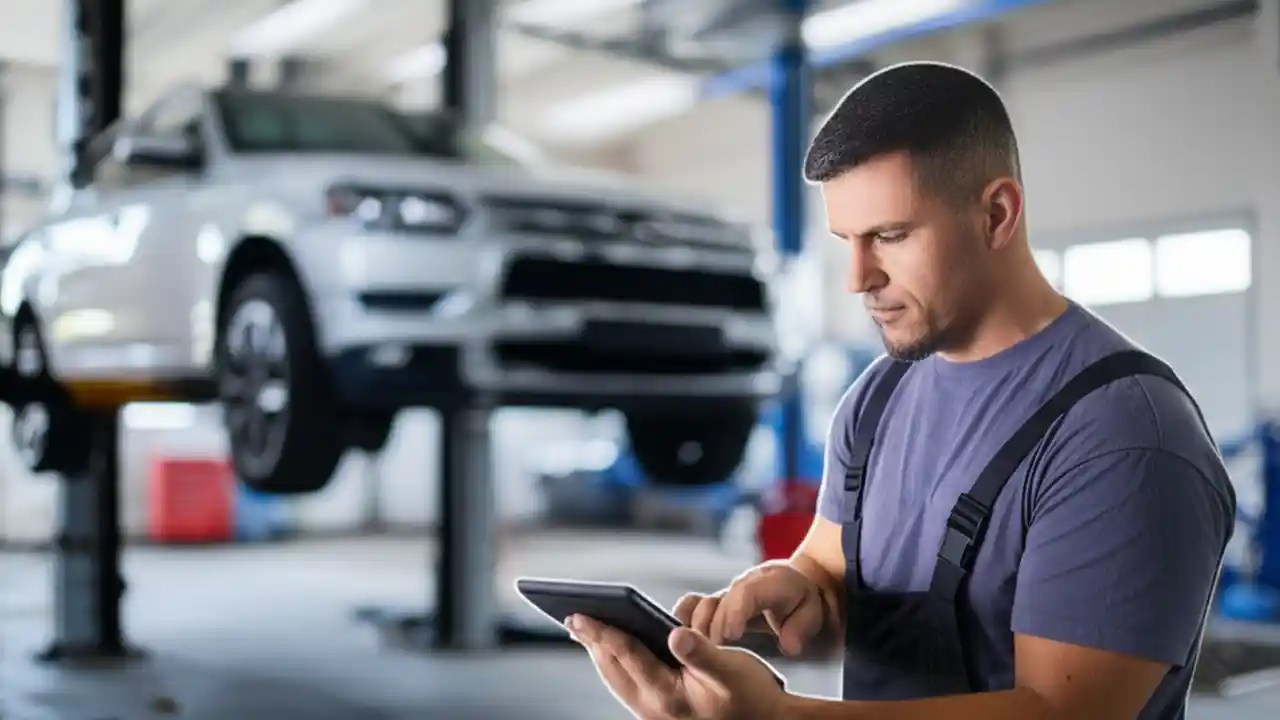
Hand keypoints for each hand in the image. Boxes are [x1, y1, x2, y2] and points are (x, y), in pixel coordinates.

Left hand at [567, 614, 786, 719]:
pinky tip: (614, 650)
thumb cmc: (751, 693)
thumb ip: (702, 653)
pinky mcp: (660, 712)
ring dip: (601, 653)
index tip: (579, 615)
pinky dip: (616, 663)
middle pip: (612, 669)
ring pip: (616, 679)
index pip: (626, 655)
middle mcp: (655, 708)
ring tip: (585, 631)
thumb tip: (674, 634)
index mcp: (668, 695)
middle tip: (573, 617)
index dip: (602, 632)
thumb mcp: (731, 670)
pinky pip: (628, 684)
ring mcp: (655, 713)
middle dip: (593, 642)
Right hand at [673, 562, 825, 656]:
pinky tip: (680, 644)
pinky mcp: (714, 605)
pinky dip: (684, 624)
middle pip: (718, 602)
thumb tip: (788, 646)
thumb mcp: (812, 613)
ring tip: (694, 652)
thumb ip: (800, 628)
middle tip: (710, 653)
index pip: (747, 593)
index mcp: (769, 581)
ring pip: (699, 605)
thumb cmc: (803, 602)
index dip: (734, 613)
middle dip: (712, 628)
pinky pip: (691, 609)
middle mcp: (741, 584)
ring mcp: (725, 593)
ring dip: (694, 629)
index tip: (729, 636)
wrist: (793, 586)